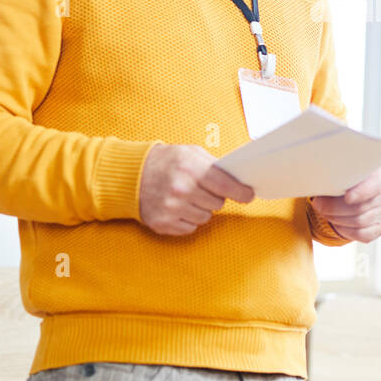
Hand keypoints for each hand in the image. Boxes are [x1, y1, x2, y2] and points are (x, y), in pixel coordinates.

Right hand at [138, 144, 254, 235]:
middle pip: (217, 203)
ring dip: (201, 209)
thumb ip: (213, 165)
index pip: (225, 186)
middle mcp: (181, 190)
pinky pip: (191, 228)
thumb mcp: (189, 152)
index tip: (249, 195)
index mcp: (190, 168)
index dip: (241, 192)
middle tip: (201, 188)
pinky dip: (188, 219)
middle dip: (214, 196)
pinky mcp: (163, 223)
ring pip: (205, 217)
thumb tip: (238, 180)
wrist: (131, 175)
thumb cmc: (166, 161)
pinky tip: (177, 207)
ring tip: (187, 196)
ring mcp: (171, 208)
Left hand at [309, 168, 380, 242]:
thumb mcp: (341, 172)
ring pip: (359, 222)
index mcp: (378, 175)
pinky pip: (362, 234)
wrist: (353, 191)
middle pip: (359, 208)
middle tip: (318, 205)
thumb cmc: (344, 179)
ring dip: (336, 219)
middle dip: (334, 209)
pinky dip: (345, 231)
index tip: (347, 197)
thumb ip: (336, 177)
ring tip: (324, 212)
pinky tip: (337, 223)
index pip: (373, 186)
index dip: (360, 193)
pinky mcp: (380, 227)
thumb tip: (321, 191)